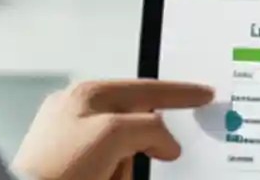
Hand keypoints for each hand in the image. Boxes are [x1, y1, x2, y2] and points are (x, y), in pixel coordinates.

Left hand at [11, 79, 213, 179]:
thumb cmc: (56, 169)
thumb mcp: (112, 135)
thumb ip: (148, 128)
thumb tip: (165, 142)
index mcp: (86, 95)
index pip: (145, 88)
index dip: (179, 93)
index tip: (203, 94)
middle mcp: (78, 114)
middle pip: (138, 126)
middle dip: (141, 151)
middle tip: (120, 169)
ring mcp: (73, 143)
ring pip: (125, 156)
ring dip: (123, 173)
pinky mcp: (71, 169)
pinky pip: (109, 171)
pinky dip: (111, 179)